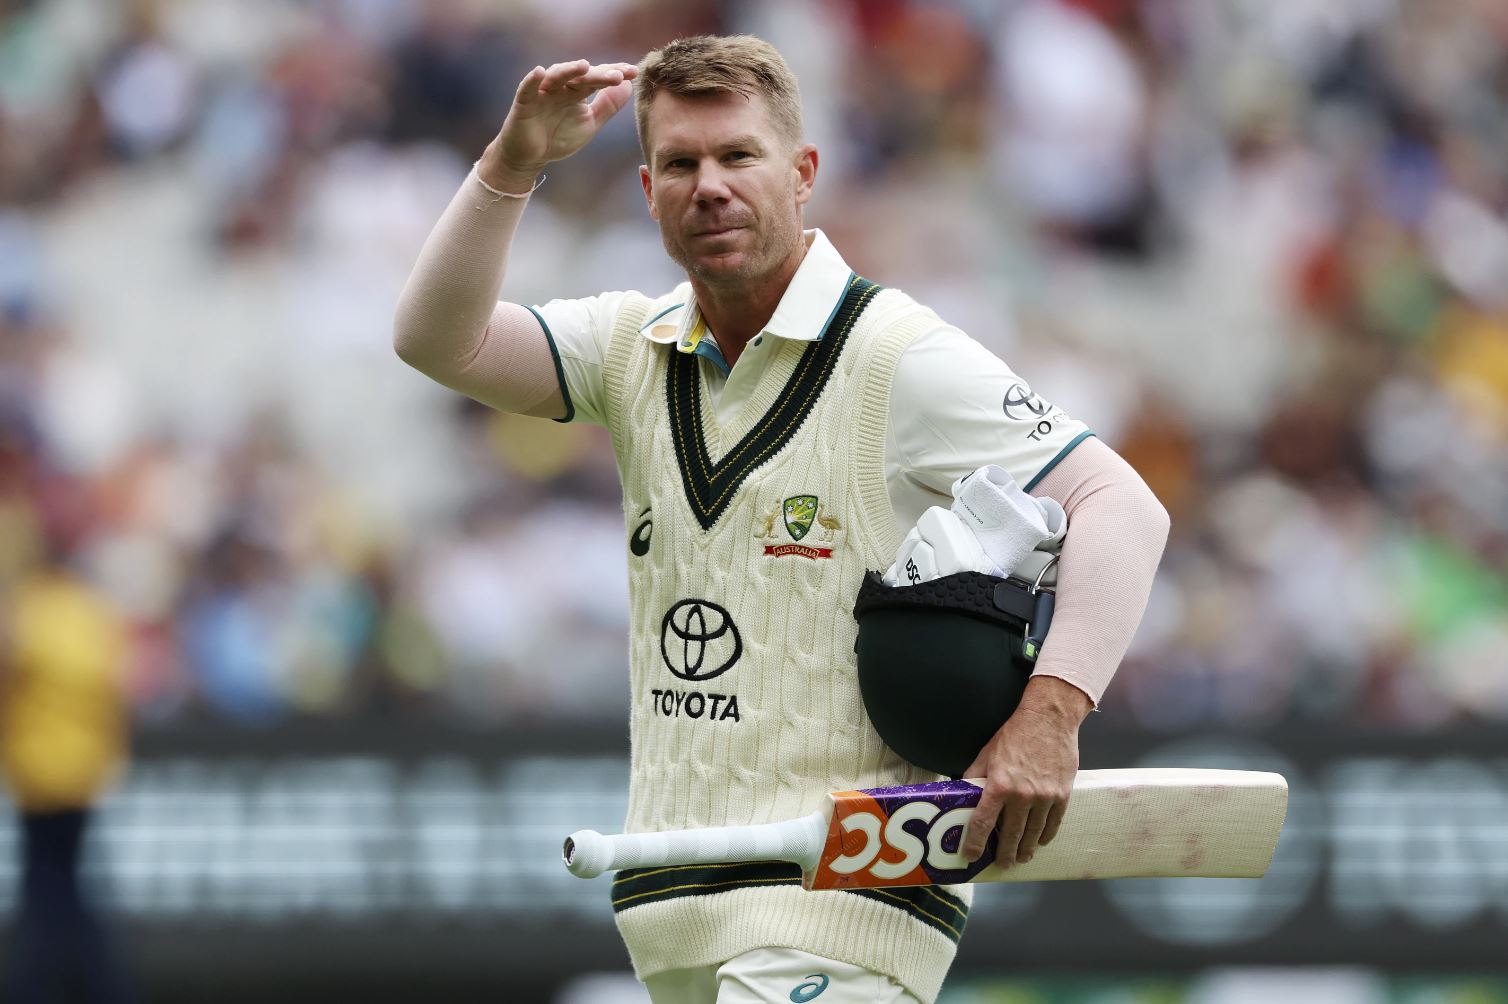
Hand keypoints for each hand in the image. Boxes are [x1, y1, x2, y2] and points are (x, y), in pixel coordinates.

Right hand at [479, 59, 638, 191]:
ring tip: (584, 66)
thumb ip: (608, 107)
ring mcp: (542, 92)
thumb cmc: (559, 137)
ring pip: (556, 76)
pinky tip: (539, 72)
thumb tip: (628, 86)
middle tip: (618, 75)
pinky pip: (527, 89)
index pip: (597, 78)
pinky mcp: (524, 102)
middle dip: (599, 74)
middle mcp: (561, 87)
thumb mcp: (589, 123)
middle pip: (581, 77)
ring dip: (569, 70)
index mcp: (577, 91)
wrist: (530, 158)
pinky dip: (532, 80)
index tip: (634, 73)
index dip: (614, 73)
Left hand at [959, 676, 1090, 866]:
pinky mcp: (1062, 795)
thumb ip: (974, 777)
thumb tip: (962, 793)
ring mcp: (1045, 797)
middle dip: (1006, 852)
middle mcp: (1022, 796)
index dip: (976, 842)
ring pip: (1034, 833)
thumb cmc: (1015, 734)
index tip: (972, 855)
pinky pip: (1053, 823)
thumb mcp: (986, 754)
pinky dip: (1046, 835)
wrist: (1049, 719)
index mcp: (999, 786)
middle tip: (1003, 863)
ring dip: (1027, 848)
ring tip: (1022, 857)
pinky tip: (1040, 841)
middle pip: (1012, 834)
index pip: (984, 822)